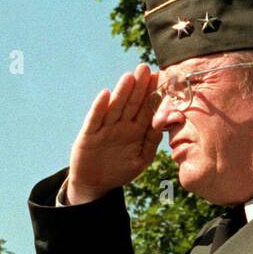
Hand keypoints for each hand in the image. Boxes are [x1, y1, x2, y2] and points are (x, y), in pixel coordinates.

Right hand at [66, 63, 162, 204]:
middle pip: (131, 104)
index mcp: (136, 130)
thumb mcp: (141, 159)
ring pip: (115, 108)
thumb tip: (163, 122)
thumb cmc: (120, 171)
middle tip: (145, 69)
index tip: (159, 79)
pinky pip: (95, 120)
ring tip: (129, 77)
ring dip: (121, 92)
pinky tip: (105, 94)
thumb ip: (151, 141)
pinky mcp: (89, 135)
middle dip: (138, 87)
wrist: (95, 185)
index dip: (152, 94)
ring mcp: (105, 129)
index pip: (145, 109)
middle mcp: (121, 126)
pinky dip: (99, 108)